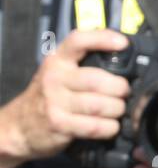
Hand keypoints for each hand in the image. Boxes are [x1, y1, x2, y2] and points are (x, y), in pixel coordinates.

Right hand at [0, 29, 131, 161]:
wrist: (22, 123)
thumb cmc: (51, 95)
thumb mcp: (61, 73)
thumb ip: (85, 65)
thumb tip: (124, 61)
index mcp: (58, 60)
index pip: (78, 41)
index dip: (102, 39)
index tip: (122, 43)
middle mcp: (55, 77)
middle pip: (98, 80)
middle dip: (121, 89)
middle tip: (124, 93)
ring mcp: (55, 101)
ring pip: (102, 105)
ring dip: (117, 110)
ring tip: (116, 110)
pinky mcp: (59, 124)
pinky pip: (97, 126)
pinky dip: (110, 128)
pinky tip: (109, 125)